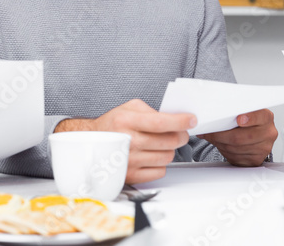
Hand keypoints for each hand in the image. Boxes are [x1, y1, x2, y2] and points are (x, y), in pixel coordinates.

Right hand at [54, 99, 195, 183]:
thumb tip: (176, 118)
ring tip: (161, 144)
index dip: (181, 121)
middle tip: (180, 132)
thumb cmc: (112, 125)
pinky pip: (160, 171)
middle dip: (181, 135)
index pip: (161, 122)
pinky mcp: (131, 175)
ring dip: (170, 149)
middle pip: (169, 141)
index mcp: (127, 121)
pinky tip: (152, 155)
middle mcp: (128, 141)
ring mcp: (130, 160)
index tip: (192, 119)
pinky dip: (161, 163)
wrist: (91, 143)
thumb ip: (152, 111)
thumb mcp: (129, 108)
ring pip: (168, 156)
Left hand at [199, 109, 276, 165]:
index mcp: (266, 117)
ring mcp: (264, 148)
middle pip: (242, 137)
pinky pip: (235, 158)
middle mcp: (268, 133)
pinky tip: (223, 145)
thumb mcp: (243, 112)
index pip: (259, 116)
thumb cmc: (248, 123)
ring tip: (215, 137)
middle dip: (221, 135)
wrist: (256, 136)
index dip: (249, 118)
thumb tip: (209, 117)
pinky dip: (225, 151)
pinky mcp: (256, 160)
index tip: (239, 119)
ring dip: (220, 143)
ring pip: (235, 148)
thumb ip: (232, 112)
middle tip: (211, 132)